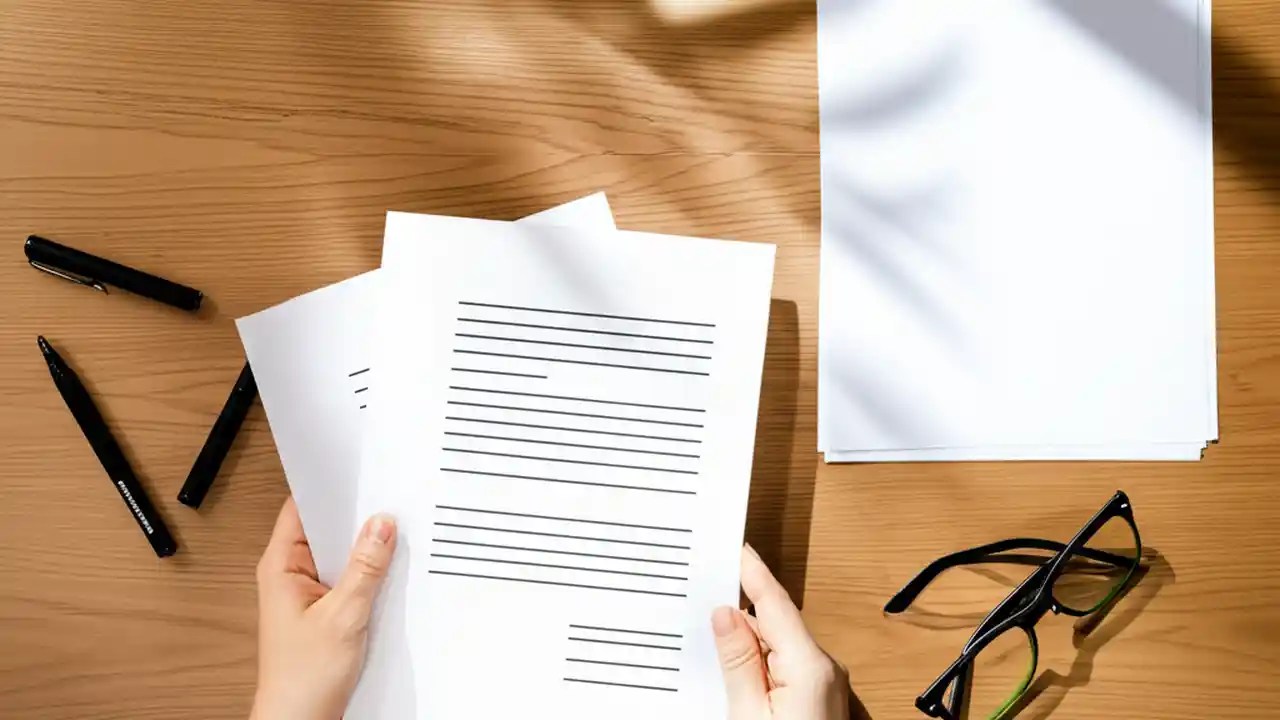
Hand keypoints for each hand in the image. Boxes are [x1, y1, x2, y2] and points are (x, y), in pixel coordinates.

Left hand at [250, 498, 396, 719]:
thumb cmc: (303, 680)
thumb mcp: (343, 616)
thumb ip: (365, 567)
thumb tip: (381, 525)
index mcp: (280, 567)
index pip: (301, 509)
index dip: (329, 489)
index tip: (360, 477)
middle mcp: (291, 575)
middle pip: (326, 531)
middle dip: (357, 521)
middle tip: (388, 509)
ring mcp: (309, 593)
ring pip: (341, 556)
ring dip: (364, 551)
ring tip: (392, 542)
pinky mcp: (325, 610)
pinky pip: (349, 580)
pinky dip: (367, 576)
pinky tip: (387, 575)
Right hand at [712, 545, 849, 719]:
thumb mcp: (748, 715)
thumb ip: (738, 664)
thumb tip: (726, 616)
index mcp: (811, 665)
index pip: (775, 603)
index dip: (753, 571)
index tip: (737, 547)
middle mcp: (826, 668)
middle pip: (775, 625)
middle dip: (741, 614)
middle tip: (706, 599)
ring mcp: (827, 684)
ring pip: (779, 647)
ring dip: (750, 644)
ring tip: (715, 650)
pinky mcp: (821, 698)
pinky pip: (787, 667)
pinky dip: (762, 664)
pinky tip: (740, 676)